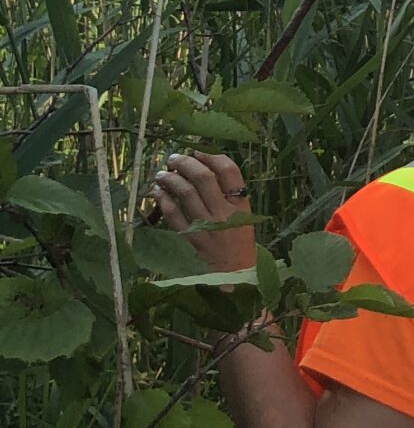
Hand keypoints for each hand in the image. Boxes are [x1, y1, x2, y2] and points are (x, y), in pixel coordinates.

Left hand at [151, 152, 256, 272]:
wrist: (234, 276)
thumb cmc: (238, 243)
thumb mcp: (243, 217)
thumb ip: (229, 195)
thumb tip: (201, 167)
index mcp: (241, 205)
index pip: (229, 171)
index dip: (210, 156)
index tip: (197, 151)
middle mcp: (224, 213)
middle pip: (204, 178)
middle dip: (185, 163)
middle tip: (173, 158)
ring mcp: (206, 226)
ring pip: (185, 193)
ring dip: (170, 179)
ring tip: (162, 174)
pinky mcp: (190, 239)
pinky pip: (173, 214)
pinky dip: (163, 200)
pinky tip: (158, 193)